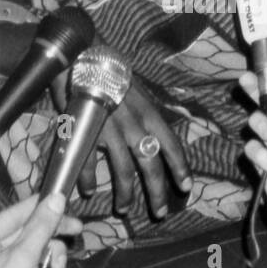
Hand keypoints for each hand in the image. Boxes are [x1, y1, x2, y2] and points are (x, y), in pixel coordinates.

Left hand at [0, 194, 76, 267]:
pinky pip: (34, 263)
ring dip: (51, 253)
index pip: (11, 215)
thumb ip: (41, 227)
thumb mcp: (24, 259)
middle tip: (77, 227)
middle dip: (49, 233)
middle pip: (24, 231)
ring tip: (59, 266)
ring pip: (33, 247)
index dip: (38, 206)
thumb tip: (56, 198)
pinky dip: (47, 265)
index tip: (62, 197)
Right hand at [75, 74, 191, 219]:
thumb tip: (153, 136)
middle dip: (157, 193)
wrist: (81, 55)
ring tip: (124, 209)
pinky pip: (88, 164)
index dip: (180, 168)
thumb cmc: (111, 72)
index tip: (185, 187)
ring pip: (124, 172)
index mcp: (149, 114)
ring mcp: (110, 130)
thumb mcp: (137, 91)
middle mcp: (134, 125)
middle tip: (160, 213)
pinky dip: (88, 181)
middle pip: (151, 166)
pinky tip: (88, 191)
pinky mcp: (86, 132)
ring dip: (125, 195)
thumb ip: (145, 115)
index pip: (171, 145)